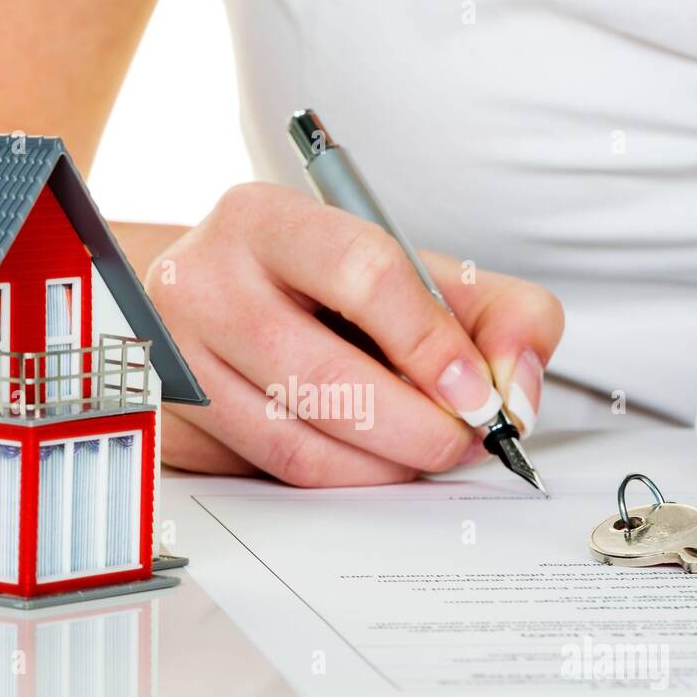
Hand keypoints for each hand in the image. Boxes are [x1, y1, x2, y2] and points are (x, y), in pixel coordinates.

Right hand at [144, 183, 563, 485]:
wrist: (205, 307)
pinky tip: (380, 461)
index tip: (479, 393)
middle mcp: (207, 281)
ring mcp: (182, 357)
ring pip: (301, 439)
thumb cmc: (317, 289)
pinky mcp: (180, 420)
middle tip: (465, 437)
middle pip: (327, 376)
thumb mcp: (411, 273)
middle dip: (419, 426)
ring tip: (428, 448)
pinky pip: (282, 469)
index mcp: (268, 220)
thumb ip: (494, 313)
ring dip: (388, 462)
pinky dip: (351, 476)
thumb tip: (516, 391)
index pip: (362, 272)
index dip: (432, 344)